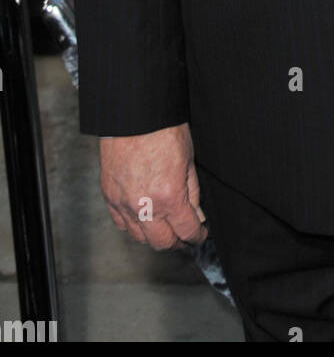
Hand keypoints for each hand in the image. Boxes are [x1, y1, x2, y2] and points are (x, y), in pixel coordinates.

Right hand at [99, 122, 206, 250]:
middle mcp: (144, 206)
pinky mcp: (109, 196)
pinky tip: (143, 216)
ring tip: (164, 226)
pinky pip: (121, 223)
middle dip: (177, 241)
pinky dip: (133, 225)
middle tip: (184, 234)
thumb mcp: (188, 160)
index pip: (186, 231)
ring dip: (154, 235)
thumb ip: (192, 192)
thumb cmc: (163, 130)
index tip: (200, 234)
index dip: (197, 236)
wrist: (134, 115)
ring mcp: (123, 203)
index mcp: (169, 197)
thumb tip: (196, 215)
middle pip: (162, 242)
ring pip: (139, 237)